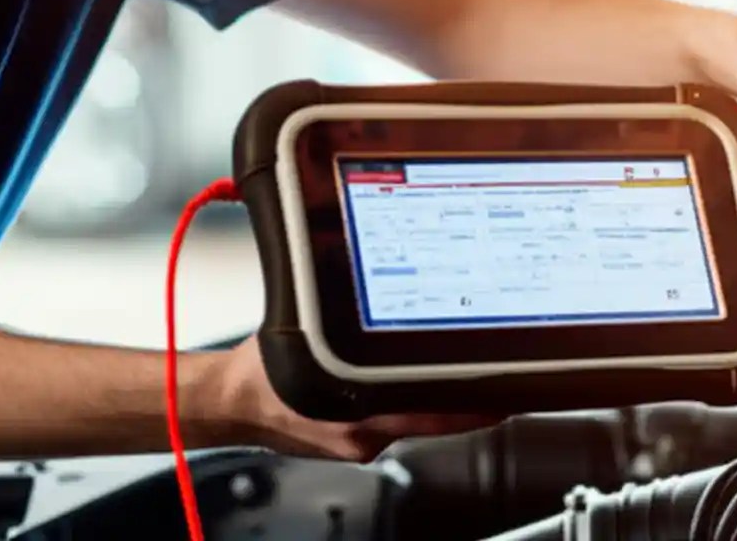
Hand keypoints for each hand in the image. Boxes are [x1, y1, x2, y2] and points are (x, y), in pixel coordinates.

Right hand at [217, 336, 500, 461]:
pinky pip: (392, 423)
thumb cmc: (261, 374)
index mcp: (356, 412)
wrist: (231, 406)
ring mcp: (360, 444)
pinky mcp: (354, 444)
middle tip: (498, 382)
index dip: (475, 406)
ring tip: (453, 374)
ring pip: (414, 419)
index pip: (435, 414)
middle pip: (433, 418)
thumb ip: (343, 322)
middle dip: (462, 399)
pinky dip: (401, 403)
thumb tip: (373, 291)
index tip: (505, 395)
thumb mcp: (305, 333)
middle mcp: (364, 435)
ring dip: (430, 398)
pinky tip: (398, 384)